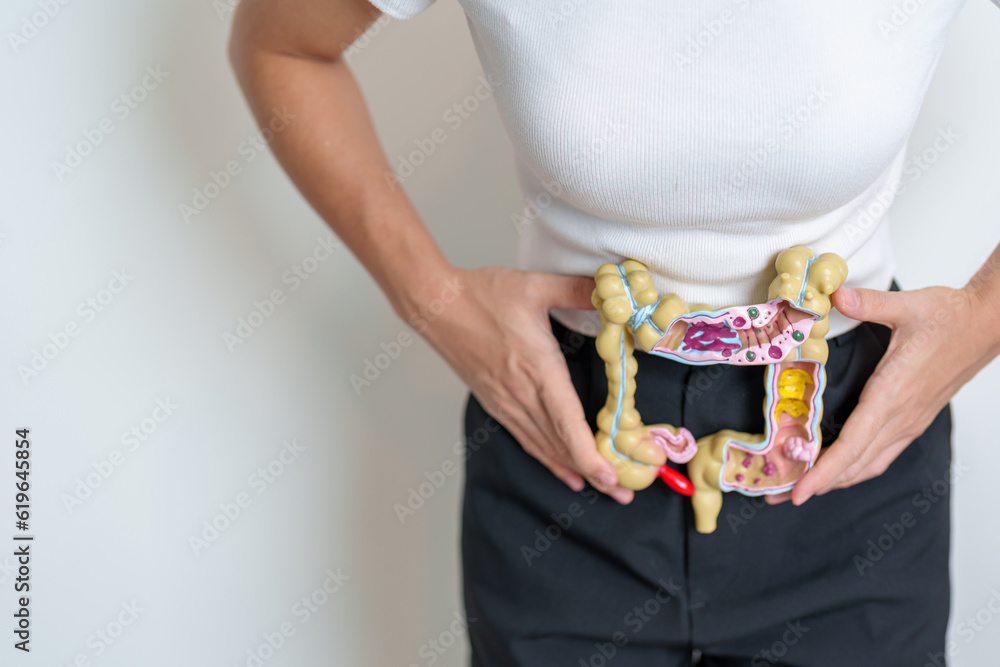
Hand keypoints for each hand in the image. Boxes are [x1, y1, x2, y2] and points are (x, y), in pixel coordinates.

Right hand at [414, 266, 633, 503]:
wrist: (436, 306)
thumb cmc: (482, 295)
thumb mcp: (535, 285)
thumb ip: (577, 290)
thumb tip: (610, 290)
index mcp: (537, 369)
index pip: (566, 422)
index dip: (589, 454)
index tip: (610, 476)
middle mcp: (522, 394)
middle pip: (562, 444)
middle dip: (595, 472)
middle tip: (625, 495)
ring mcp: (507, 403)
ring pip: (545, 447)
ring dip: (575, 471)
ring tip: (603, 490)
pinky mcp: (497, 403)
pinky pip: (528, 440)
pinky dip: (549, 459)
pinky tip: (566, 474)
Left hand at [767, 283, 999, 505]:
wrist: (988, 324)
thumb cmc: (950, 317)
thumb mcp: (908, 305)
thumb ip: (869, 303)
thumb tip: (835, 296)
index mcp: (893, 395)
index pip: (853, 444)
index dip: (823, 471)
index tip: (799, 490)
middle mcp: (901, 416)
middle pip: (854, 464)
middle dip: (815, 484)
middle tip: (775, 496)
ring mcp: (910, 422)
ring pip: (869, 464)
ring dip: (835, 480)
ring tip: (800, 487)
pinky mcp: (914, 419)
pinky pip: (881, 454)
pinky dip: (855, 467)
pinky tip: (838, 469)